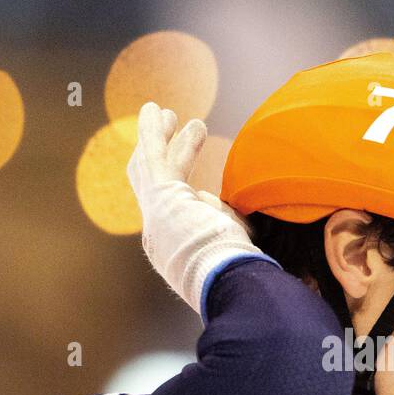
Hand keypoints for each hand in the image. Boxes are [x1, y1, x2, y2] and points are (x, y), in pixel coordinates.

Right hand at [126, 102, 270, 316]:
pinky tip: (158, 111)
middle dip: (154, 157)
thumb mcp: (240, 250)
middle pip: (149, 187)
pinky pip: (156, 156)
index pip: (171, 216)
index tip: (188, 177)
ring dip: (157, 138)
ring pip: (151, 167)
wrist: (230, 283)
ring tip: (166, 114)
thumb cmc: (244, 276)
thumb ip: (235, 230)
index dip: (176, 191)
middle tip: (164, 131)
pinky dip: (153, 132)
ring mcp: (157, 216)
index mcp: (177, 253)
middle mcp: (160, 236)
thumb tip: (242, 217)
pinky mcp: (162, 196)